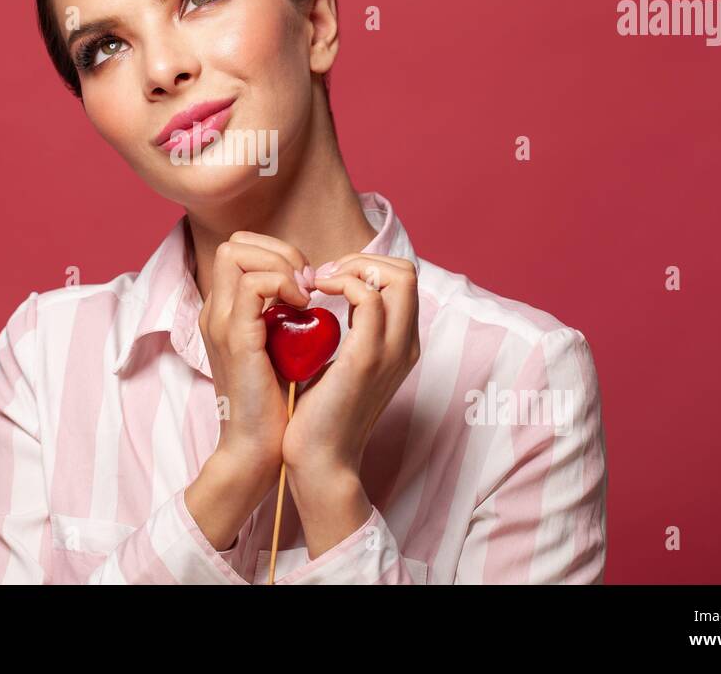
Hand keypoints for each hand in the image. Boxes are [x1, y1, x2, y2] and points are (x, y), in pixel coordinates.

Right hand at [198, 231, 312, 477]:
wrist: (259, 449)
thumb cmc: (278, 405)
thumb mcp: (280, 348)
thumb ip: (284, 317)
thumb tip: (312, 291)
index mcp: (225, 313)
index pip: (240, 250)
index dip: (277, 253)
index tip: (308, 283)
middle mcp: (216, 311)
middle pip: (233, 243)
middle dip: (278, 251)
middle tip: (308, 284)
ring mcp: (221, 322)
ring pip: (236, 252)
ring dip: (280, 263)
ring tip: (305, 294)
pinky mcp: (235, 338)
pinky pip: (251, 285)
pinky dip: (282, 284)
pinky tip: (303, 307)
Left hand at [281, 253, 421, 479]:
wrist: (319, 460)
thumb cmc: (320, 413)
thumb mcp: (341, 362)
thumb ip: (349, 331)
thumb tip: (330, 299)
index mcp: (401, 345)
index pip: (401, 281)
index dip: (367, 267)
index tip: (329, 279)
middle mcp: (405, 345)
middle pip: (407, 271)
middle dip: (363, 260)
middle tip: (325, 276)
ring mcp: (391, 351)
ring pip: (398, 276)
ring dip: (353, 267)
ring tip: (319, 283)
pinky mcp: (367, 358)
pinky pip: (368, 298)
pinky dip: (342, 284)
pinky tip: (313, 295)